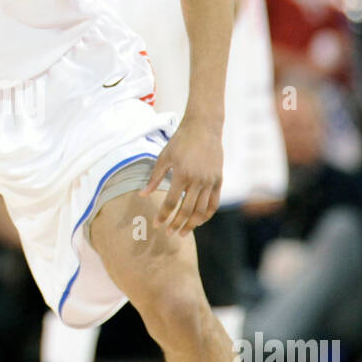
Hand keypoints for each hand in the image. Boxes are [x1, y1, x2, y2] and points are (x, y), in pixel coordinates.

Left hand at [138, 116, 223, 235]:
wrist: (204, 127)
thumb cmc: (181, 141)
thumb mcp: (164, 157)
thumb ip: (154, 178)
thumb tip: (142, 195)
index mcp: (182, 174)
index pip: (171, 202)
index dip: (163, 215)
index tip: (157, 225)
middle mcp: (197, 180)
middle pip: (186, 210)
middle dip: (177, 224)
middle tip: (169, 234)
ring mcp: (210, 181)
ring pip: (201, 210)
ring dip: (192, 224)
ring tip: (183, 232)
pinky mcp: (218, 180)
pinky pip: (214, 203)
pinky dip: (207, 214)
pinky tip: (199, 221)